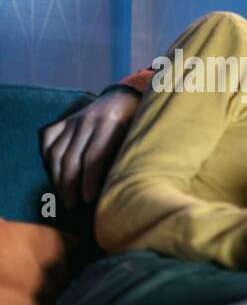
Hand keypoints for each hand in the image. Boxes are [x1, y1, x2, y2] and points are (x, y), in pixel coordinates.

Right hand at [39, 88, 139, 209]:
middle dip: (70, 186)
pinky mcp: (65, 120)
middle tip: (72, 206)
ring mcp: (74, 120)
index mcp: (111, 124)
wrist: (125, 98)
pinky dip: (48, 158)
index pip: (95, 157)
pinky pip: (49, 140)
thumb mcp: (139, 137)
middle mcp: (89, 120)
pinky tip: (53, 174)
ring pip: (57, 152)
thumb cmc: (139, 124)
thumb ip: (129, 156)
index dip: (89, 181)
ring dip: (57, 177)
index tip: (88, 200)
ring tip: (63, 197)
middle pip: (72, 158)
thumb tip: (119, 188)